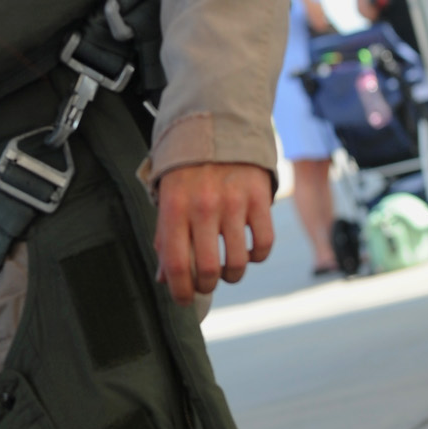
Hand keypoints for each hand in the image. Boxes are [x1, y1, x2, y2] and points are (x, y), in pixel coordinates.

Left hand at [155, 163, 274, 303]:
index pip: (175, 263)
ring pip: (238, 263)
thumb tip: (164, 280)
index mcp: (174, 207)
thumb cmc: (187, 172)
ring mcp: (233, 202)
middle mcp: (203, 206)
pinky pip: (263, 244)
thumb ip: (165, 239)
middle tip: (206, 284)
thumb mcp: (168, 199)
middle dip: (206, 286)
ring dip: (232, 275)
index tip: (184, 300)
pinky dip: (257, 257)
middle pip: (208, 270)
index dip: (180, 291)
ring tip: (227, 270)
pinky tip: (248, 251)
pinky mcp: (259, 198)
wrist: (219, 128)